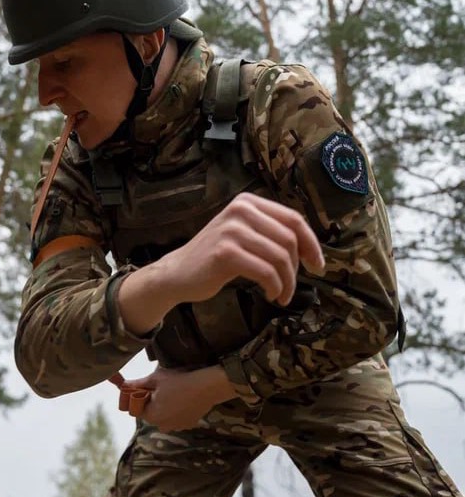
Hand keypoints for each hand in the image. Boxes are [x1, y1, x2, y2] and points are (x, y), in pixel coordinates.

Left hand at [125, 366, 236, 432]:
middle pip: (151, 415)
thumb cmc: (179, 381)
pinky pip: (177, 419)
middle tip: (160, 388)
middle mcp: (163, 425)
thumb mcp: (156, 379)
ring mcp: (177, 427)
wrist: (207, 387)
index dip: (139, 399)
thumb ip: (137, 384)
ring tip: (173, 393)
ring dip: (165, 408)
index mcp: (152, 415)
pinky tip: (183, 399)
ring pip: (164, 418)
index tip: (146, 389)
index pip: (138, 411)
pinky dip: (177, 411)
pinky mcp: (189, 424)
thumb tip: (122, 384)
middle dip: (152, 403)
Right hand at [161, 193, 324, 305]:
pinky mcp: (225, 252)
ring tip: (281, 295)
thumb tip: (310, 247)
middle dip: (297, 268)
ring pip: (280, 257)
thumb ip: (270, 232)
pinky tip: (271, 294)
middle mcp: (241, 210)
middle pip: (289, 240)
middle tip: (291, 287)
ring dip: (287, 282)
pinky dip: (275, 287)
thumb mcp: (244, 234)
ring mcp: (232, 230)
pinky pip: (266, 272)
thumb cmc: (216, 257)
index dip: (312, 243)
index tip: (318, 265)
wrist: (178, 273)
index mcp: (248, 202)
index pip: (293, 219)